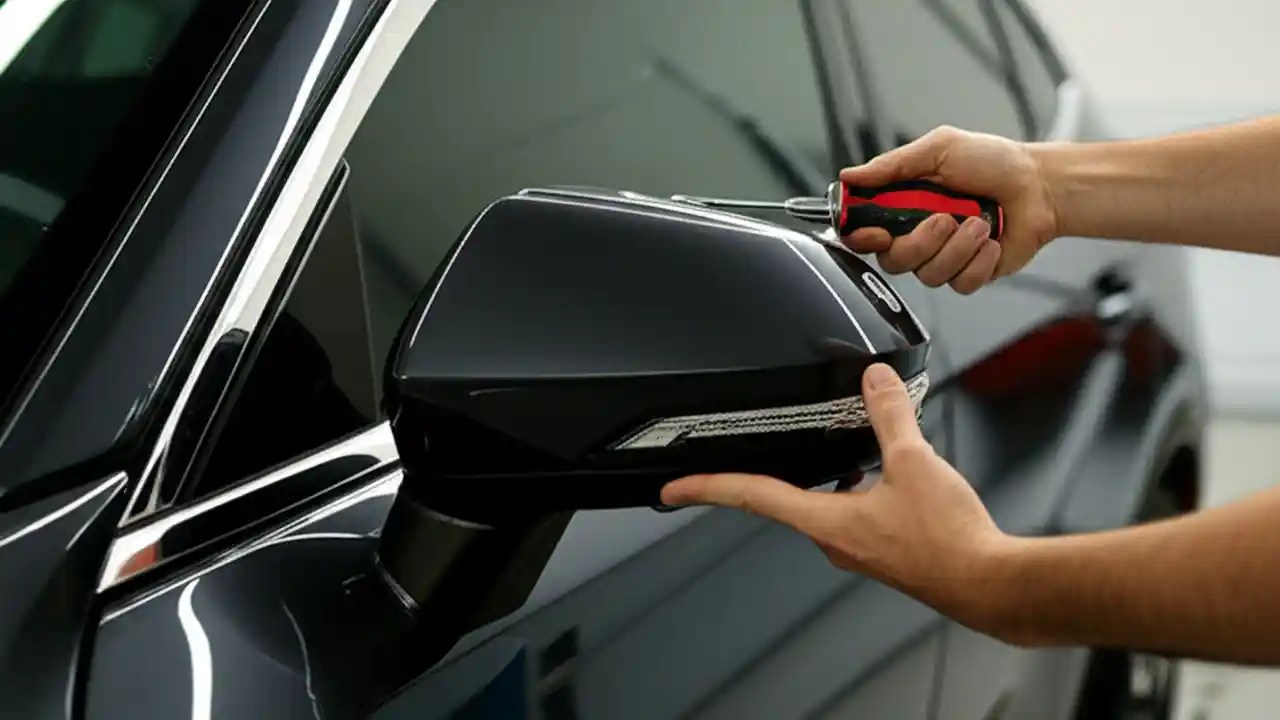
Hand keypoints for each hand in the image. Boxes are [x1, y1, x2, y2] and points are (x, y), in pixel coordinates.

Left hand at [660, 364, 1010, 625]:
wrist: (988, 581)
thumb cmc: (949, 540)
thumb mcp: (914, 462)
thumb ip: (889, 416)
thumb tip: (876, 380)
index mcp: (825, 520)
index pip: (751, 495)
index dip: (707, 487)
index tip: (672, 490)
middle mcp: (834, 539)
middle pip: (784, 498)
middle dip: (770, 471)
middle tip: (748, 451)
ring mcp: (858, 547)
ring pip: (824, 502)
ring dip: (822, 477)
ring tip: (832, 448)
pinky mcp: (883, 548)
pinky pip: (853, 510)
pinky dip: (854, 488)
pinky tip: (879, 474)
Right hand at [839, 126, 1060, 293]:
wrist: (1040, 185)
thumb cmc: (994, 162)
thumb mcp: (940, 149)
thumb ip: (892, 165)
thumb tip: (849, 176)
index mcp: (903, 205)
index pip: (864, 233)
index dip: (862, 238)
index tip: (876, 233)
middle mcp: (918, 235)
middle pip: (893, 261)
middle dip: (920, 242)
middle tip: (945, 218)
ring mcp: (943, 257)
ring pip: (928, 275)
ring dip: (957, 248)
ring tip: (980, 222)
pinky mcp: (969, 274)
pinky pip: (960, 284)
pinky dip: (978, 262)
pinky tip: (991, 242)